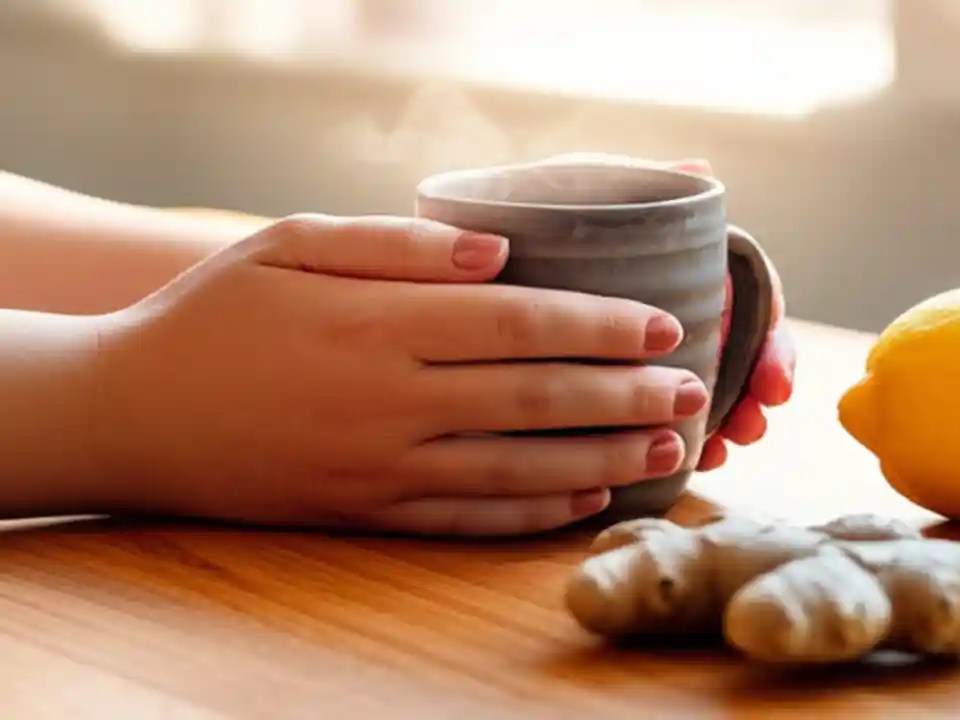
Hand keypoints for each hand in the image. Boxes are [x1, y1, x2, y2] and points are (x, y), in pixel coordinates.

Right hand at [90, 214, 708, 535]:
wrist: (131, 413)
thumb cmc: (213, 314)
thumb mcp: (285, 245)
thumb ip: (393, 244)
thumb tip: (496, 252)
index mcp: (376, 324)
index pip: (518, 324)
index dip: (599, 325)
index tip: (664, 323)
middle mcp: (388, 400)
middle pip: (534, 398)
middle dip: (624, 393)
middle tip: (693, 390)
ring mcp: (379, 466)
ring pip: (516, 465)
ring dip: (602, 456)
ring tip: (669, 446)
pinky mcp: (365, 512)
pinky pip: (467, 517)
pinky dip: (534, 511)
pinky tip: (588, 498)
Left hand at [538, 153, 795, 470]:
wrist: (451, 259)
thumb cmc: (525, 215)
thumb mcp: (576, 191)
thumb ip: (632, 183)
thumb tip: (701, 171)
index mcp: (679, 259)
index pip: (748, 299)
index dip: (770, 340)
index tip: (774, 383)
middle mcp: (672, 303)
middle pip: (737, 354)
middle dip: (753, 393)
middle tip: (751, 426)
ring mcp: (643, 350)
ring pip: (703, 390)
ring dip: (724, 424)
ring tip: (723, 449)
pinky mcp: (604, 391)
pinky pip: (649, 423)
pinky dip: (672, 442)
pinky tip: (680, 462)